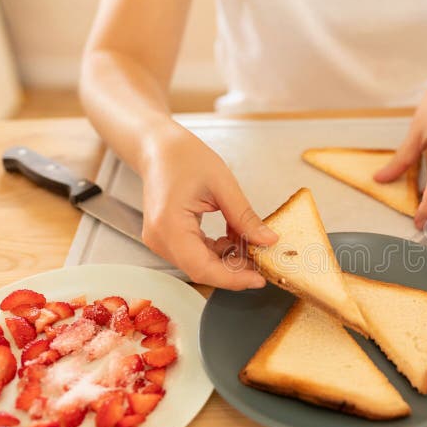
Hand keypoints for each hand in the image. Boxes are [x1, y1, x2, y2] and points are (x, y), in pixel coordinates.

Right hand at [139, 125, 277, 288]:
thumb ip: (244, 217)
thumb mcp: (223, 184)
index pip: (202, 268)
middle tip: (262, 263)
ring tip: (252, 245)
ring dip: (228, 260)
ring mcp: (161, 240)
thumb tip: (268, 240)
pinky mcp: (167, 238)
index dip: (233, 279)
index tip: (259, 279)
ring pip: (200, 264)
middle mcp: (160, 239)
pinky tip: (235, 238)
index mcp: (169, 226)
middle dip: (234, 270)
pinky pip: (195, 254)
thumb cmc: (184, 157)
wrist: (158, 147)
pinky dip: (218, 251)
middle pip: (201, 270)